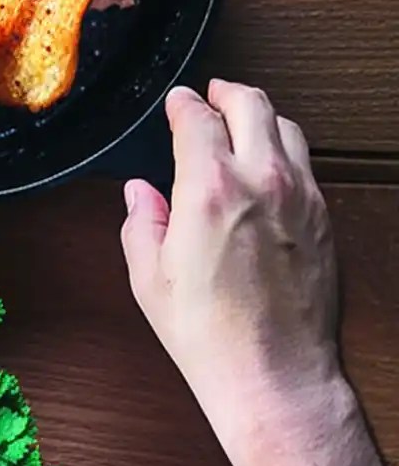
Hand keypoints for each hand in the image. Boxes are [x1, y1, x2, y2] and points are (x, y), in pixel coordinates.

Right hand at [121, 81, 390, 465]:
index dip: (183, 103)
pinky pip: (306, 165)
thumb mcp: (149, 277)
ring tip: (243, 124)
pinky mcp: (324, 219)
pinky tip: (267, 168)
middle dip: (228, 92)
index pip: (198, 118)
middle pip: (253, 104)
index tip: (177, 102)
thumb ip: (142, 222)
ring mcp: (301, 198)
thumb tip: (141, 194)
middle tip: (213, 94)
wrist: (274, 373)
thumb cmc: (210, 333)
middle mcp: (261, 182)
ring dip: (261, 117)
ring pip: (288, 128)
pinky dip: (283, 152)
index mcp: (209, 190)